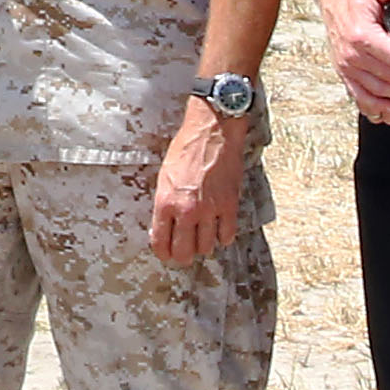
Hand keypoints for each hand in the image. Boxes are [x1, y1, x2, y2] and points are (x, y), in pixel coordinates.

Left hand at [147, 104, 247, 262]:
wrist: (212, 133)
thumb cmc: (185, 150)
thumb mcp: (164, 177)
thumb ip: (164, 204)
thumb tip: (163, 227)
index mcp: (165, 203)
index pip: (160, 242)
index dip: (163, 253)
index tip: (166, 255)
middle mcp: (187, 210)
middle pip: (184, 252)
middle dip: (183, 256)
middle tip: (184, 252)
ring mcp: (210, 210)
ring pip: (206, 247)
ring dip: (203, 245)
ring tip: (202, 238)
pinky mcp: (229, 205)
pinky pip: (227, 235)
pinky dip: (223, 237)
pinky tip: (219, 231)